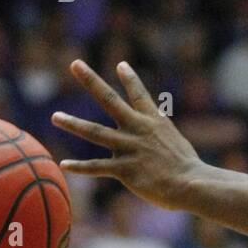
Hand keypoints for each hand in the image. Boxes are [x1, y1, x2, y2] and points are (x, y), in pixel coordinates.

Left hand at [52, 60, 202, 210]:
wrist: (191, 183)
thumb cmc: (188, 168)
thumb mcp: (174, 143)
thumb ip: (160, 137)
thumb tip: (158, 138)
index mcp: (154, 121)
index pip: (139, 94)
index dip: (129, 79)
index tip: (120, 65)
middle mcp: (139, 129)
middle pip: (109, 99)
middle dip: (91, 81)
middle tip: (75, 64)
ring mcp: (130, 147)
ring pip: (95, 132)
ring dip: (73, 123)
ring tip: (56, 117)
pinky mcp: (124, 169)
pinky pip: (97, 167)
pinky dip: (80, 166)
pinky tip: (64, 164)